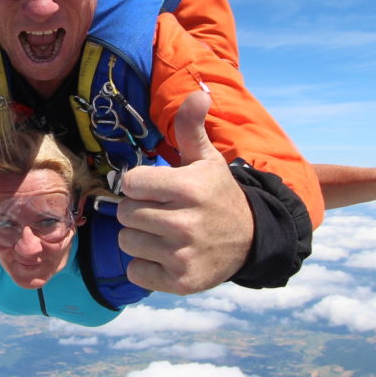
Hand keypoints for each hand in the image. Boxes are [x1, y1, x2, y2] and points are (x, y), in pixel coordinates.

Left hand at [115, 90, 252, 294]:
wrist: (250, 239)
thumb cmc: (217, 194)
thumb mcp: (206, 159)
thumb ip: (191, 127)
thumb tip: (197, 94)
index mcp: (188, 188)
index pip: (130, 183)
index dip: (140, 185)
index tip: (157, 189)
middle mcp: (185, 223)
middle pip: (124, 213)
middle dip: (138, 211)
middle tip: (161, 212)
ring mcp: (182, 255)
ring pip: (126, 242)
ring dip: (140, 238)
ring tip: (164, 234)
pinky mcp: (180, 281)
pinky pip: (135, 272)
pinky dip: (145, 266)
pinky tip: (166, 256)